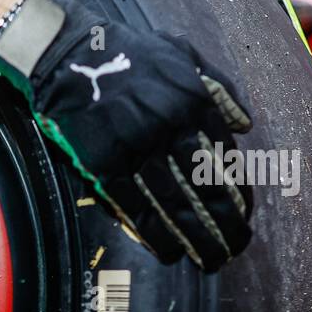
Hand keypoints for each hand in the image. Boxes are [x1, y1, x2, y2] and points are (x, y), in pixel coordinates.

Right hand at [0, 0, 253, 271]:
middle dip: (223, 224)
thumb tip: (244, 125)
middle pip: (204, 187)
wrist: (67, 53)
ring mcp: (136, 147)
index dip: (236, 193)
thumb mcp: (182, 55)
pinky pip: (134, 206)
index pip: (223, 157)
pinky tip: (169, 251)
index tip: (244, 216)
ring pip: (173, 203)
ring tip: (210, 259)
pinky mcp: (104, 163)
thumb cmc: (126, 53)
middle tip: (236, 248)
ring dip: (194, 237)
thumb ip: (218, 88)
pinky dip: (153, 233)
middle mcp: (169, 126)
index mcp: (192, 101)